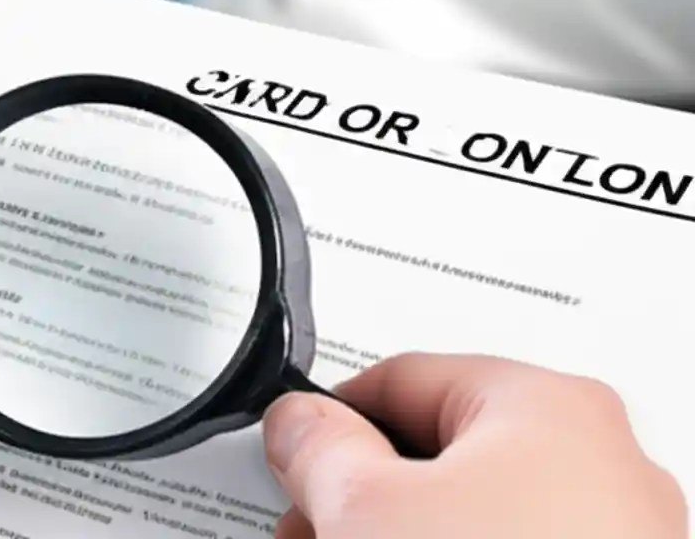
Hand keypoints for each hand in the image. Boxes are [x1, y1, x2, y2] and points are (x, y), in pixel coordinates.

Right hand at [263, 354, 687, 537]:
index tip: (290, 459)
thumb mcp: (365, 510)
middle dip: (359, 498)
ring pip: (470, 519)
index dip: (327, 421)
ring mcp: (612, 538)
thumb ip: (316, 447)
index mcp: (547, 408)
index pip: (402, 380)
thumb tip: (298, 421)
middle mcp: (599, 464)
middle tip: (310, 533)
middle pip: (439, 455)